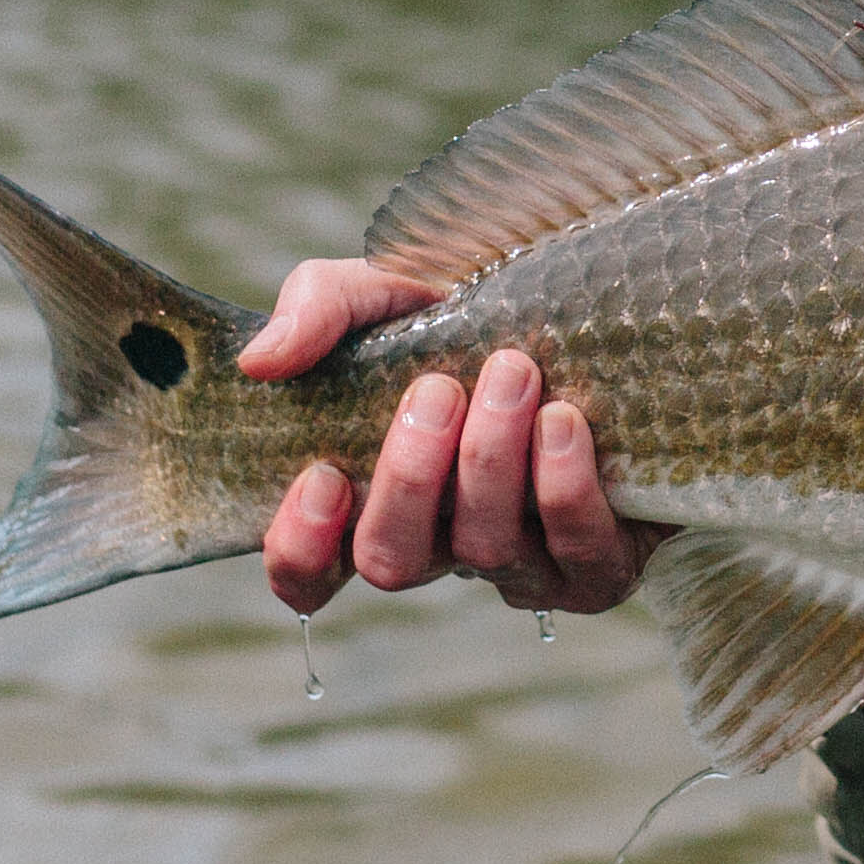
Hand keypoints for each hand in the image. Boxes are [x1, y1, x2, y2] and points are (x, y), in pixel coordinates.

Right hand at [240, 259, 660, 620]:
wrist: (599, 306)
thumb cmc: (473, 310)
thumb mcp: (389, 289)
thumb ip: (320, 308)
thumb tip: (264, 360)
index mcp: (373, 495)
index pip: (308, 574)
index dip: (302, 548)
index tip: (322, 473)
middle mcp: (440, 542)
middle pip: (393, 559)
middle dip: (410, 476)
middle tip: (438, 389)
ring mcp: (520, 561)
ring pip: (485, 551)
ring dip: (491, 461)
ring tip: (513, 372)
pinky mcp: (599, 560)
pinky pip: (578, 558)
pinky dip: (565, 491)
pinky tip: (565, 423)